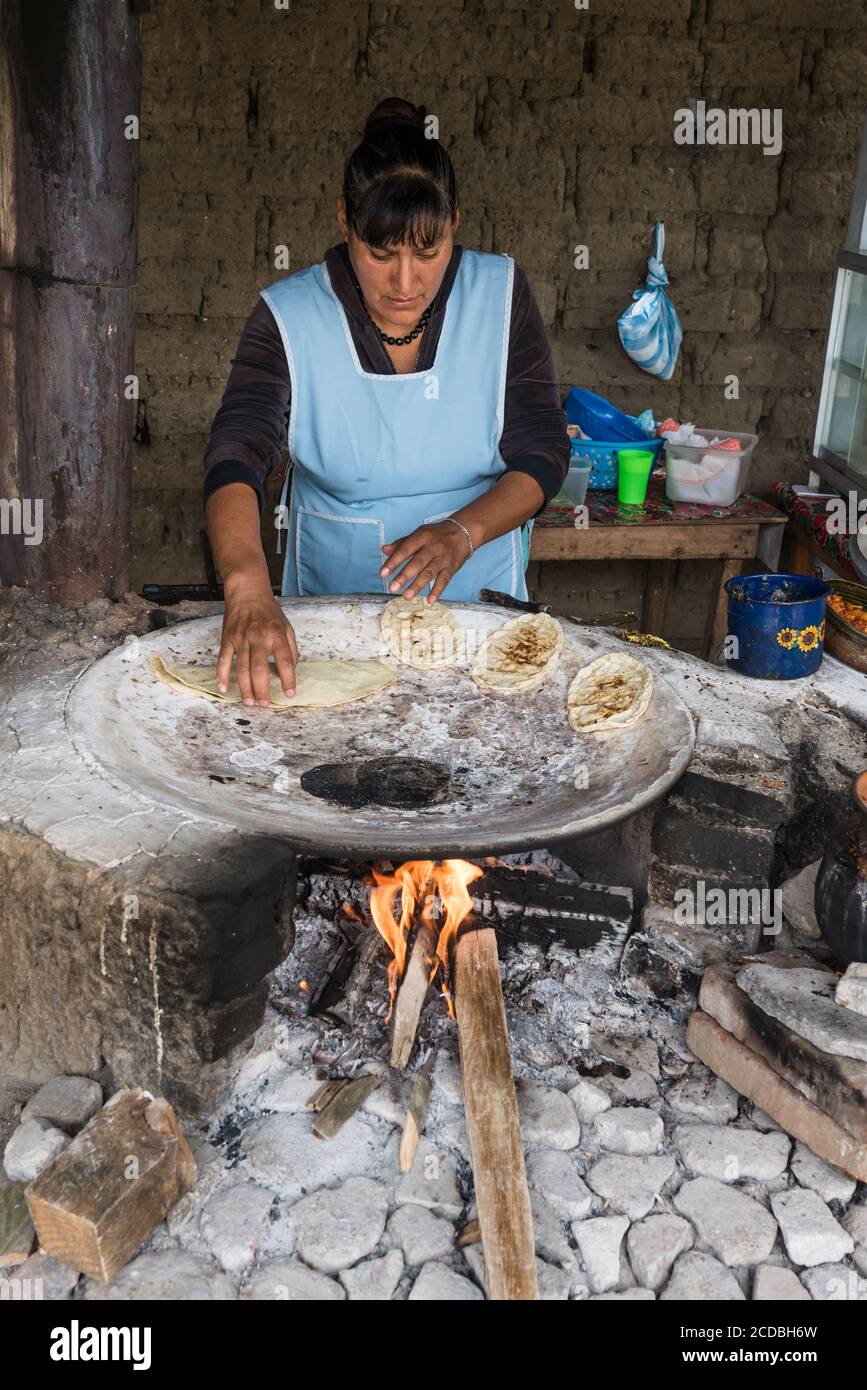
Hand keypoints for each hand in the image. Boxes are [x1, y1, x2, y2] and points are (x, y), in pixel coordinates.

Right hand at [217, 578, 298, 707]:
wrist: (247, 592)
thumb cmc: (269, 612)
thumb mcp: (287, 626)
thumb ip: (291, 649)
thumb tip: (291, 669)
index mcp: (276, 635)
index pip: (284, 661)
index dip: (288, 679)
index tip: (289, 694)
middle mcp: (258, 638)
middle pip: (259, 669)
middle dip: (262, 689)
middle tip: (265, 704)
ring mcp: (241, 639)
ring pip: (241, 668)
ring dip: (245, 687)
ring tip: (249, 703)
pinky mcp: (227, 639)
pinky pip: (223, 659)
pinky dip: (222, 675)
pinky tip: (224, 688)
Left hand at [380, 519, 474, 601]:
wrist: (462, 533)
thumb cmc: (436, 535)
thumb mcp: (419, 534)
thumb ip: (401, 543)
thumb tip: (384, 550)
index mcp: (421, 537)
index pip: (405, 550)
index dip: (393, 562)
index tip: (383, 573)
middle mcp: (432, 547)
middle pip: (417, 563)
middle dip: (404, 576)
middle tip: (392, 587)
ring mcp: (443, 558)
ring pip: (429, 573)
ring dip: (417, 585)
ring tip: (407, 596)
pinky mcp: (451, 568)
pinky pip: (444, 580)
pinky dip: (437, 590)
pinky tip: (430, 600)